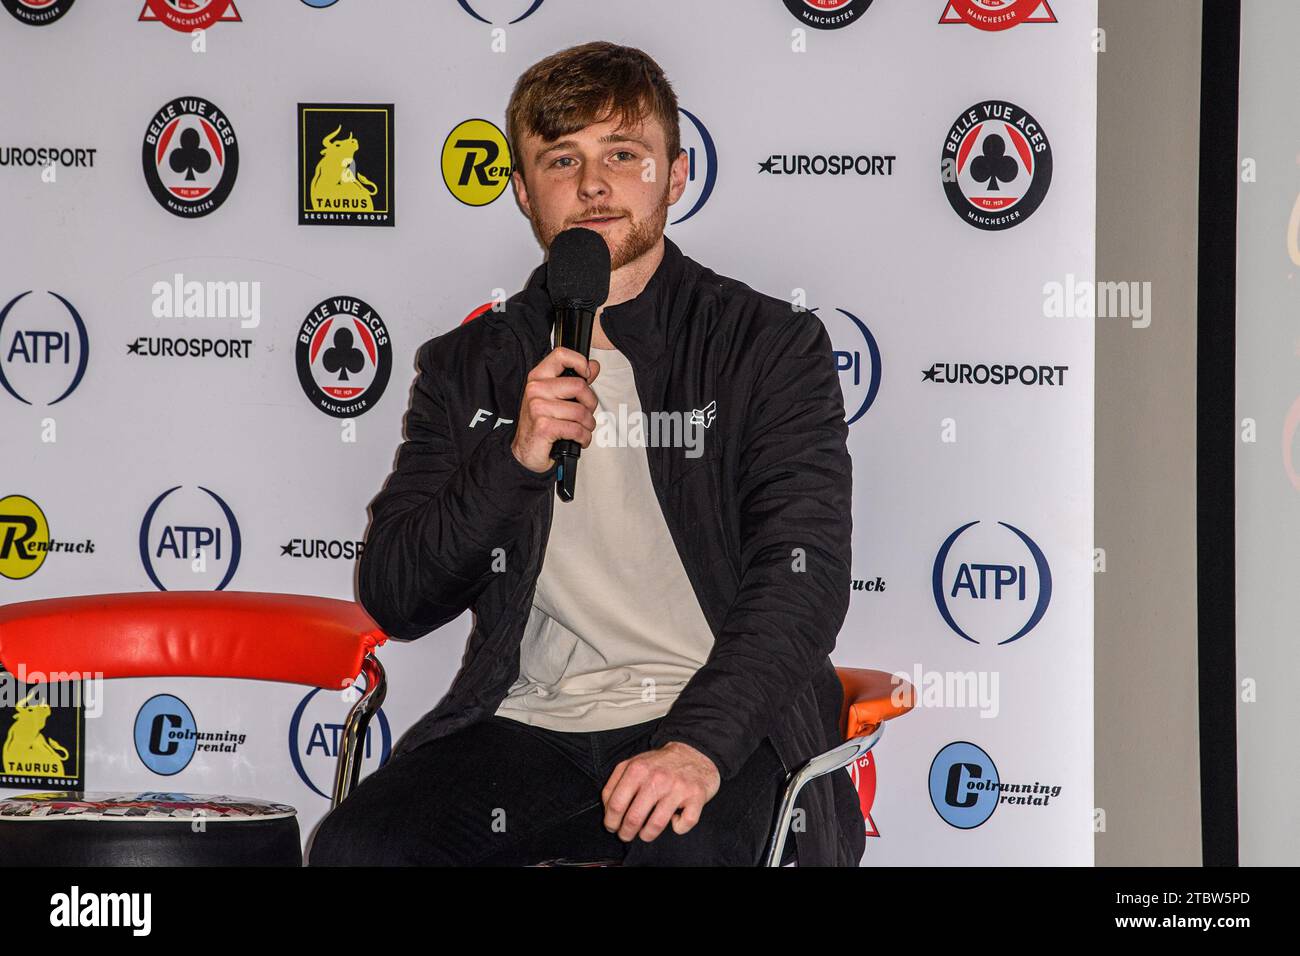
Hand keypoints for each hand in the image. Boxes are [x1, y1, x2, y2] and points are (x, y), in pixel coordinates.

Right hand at [510, 346, 601, 472]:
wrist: (526, 450)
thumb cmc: (541, 422)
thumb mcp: (555, 397)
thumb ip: (575, 380)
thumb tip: (593, 366)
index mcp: (538, 377)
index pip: (561, 355)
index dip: (580, 362)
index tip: (586, 374)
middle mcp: (536, 389)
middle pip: (580, 386)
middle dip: (591, 404)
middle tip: (585, 413)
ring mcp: (538, 408)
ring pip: (581, 412)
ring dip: (588, 425)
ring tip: (580, 429)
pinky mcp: (544, 427)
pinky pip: (577, 429)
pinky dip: (584, 438)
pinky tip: (578, 439)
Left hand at [601, 741, 720, 842]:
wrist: (694, 752)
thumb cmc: (660, 764)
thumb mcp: (633, 764)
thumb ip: (615, 783)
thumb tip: (607, 810)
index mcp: (637, 769)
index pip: (616, 804)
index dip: (611, 821)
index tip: (612, 827)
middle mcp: (657, 778)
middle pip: (633, 818)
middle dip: (626, 833)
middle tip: (626, 835)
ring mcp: (677, 788)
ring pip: (655, 825)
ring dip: (647, 835)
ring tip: (645, 834)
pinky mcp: (696, 796)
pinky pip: (683, 825)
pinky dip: (677, 828)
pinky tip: (674, 820)